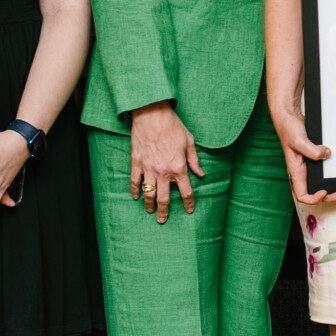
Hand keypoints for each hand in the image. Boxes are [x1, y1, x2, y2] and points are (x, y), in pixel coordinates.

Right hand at [127, 102, 203, 222]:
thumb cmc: (173, 126)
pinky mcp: (137, 162)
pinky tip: (136, 197)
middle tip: (162, 220)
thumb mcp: (189, 142)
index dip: (188, 203)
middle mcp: (163, 171)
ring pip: (148, 193)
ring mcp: (148, 168)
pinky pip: (134, 181)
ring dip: (149, 204)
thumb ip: (194, 160)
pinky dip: (135, 191)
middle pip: (164, 198)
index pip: (185, 191)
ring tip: (150, 211)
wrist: (152, 115)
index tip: (189, 210)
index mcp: (179, 167)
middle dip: (164, 211)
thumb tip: (201, 174)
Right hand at [268, 96, 335, 208]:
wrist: (289, 117)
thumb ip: (311, 150)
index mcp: (296, 171)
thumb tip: (326, 155)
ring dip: (334, 190)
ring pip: (320, 184)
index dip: (314, 198)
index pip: (302, 195)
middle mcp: (302, 172)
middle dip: (331, 196)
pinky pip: (324, 172)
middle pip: (315, 193)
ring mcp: (308, 166)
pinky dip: (333, 177)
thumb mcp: (299, 140)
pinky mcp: (314, 159)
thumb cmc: (288, 129)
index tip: (324, 191)